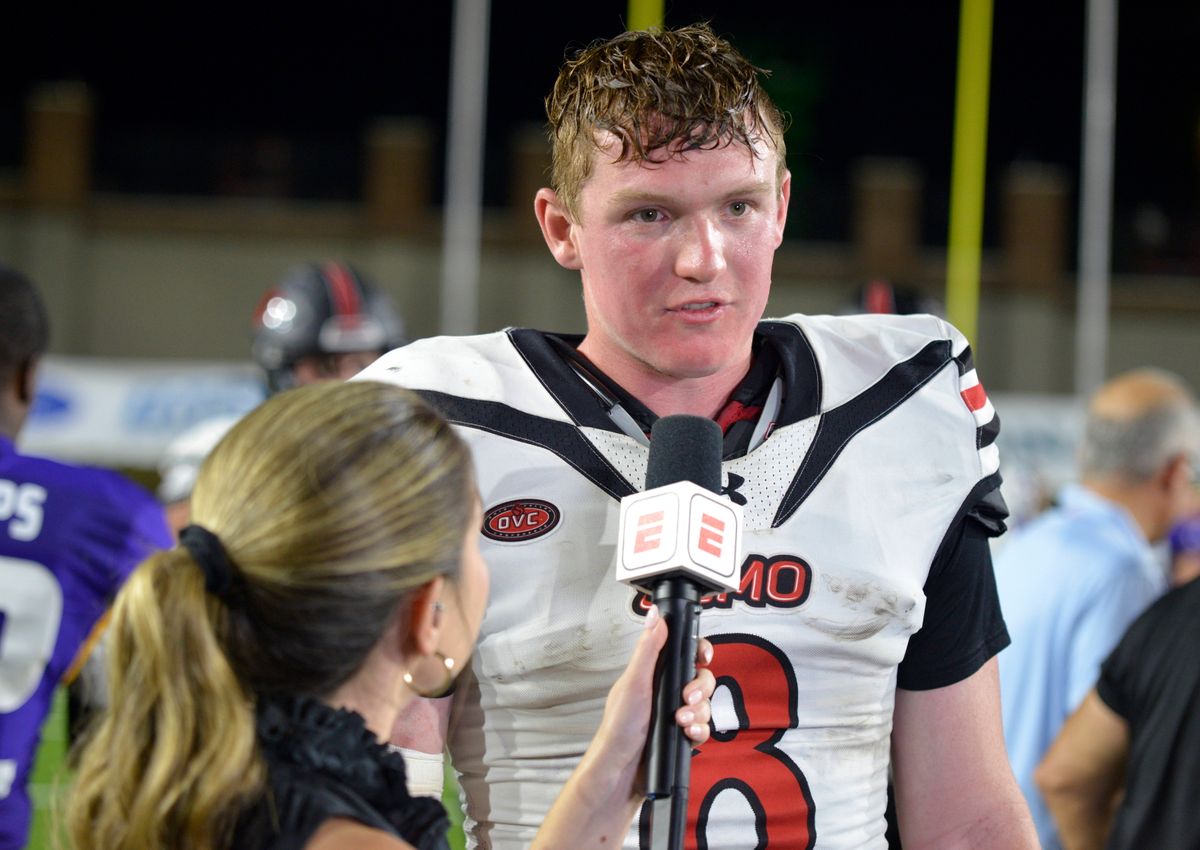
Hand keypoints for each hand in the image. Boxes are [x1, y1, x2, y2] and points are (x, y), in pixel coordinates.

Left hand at [530, 607, 716, 848]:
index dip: (698, 651)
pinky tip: (689, 736)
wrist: (621, 772)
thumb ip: (649, 649)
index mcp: (652, 672)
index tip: (702, 657)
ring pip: (704, 704)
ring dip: (699, 713)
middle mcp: (664, 690)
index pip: (683, 652)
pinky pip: (703, 728)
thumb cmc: (619, 727)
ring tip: (682, 723)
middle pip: (700, 678)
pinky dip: (700, 731)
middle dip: (700, 688)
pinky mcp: (680, 735)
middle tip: (686, 700)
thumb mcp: (635, 683)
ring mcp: (674, 713)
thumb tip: (655, 615)